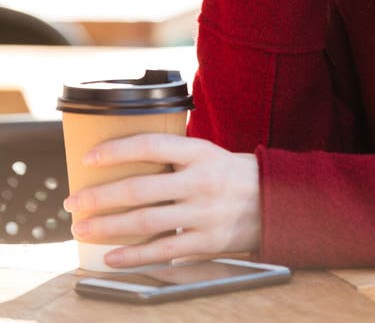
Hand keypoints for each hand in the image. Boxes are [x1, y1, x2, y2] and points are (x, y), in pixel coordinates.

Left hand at [64, 134, 259, 267]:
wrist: (273, 201)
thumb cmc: (230, 174)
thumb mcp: (206, 154)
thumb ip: (173, 157)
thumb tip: (123, 164)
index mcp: (199, 152)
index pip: (150, 145)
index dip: (116, 150)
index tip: (88, 158)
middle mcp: (200, 181)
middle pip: (140, 189)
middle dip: (99, 196)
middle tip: (73, 201)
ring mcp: (203, 214)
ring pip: (145, 222)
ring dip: (107, 226)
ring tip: (82, 228)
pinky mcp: (205, 243)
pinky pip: (162, 251)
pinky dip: (132, 256)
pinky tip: (110, 256)